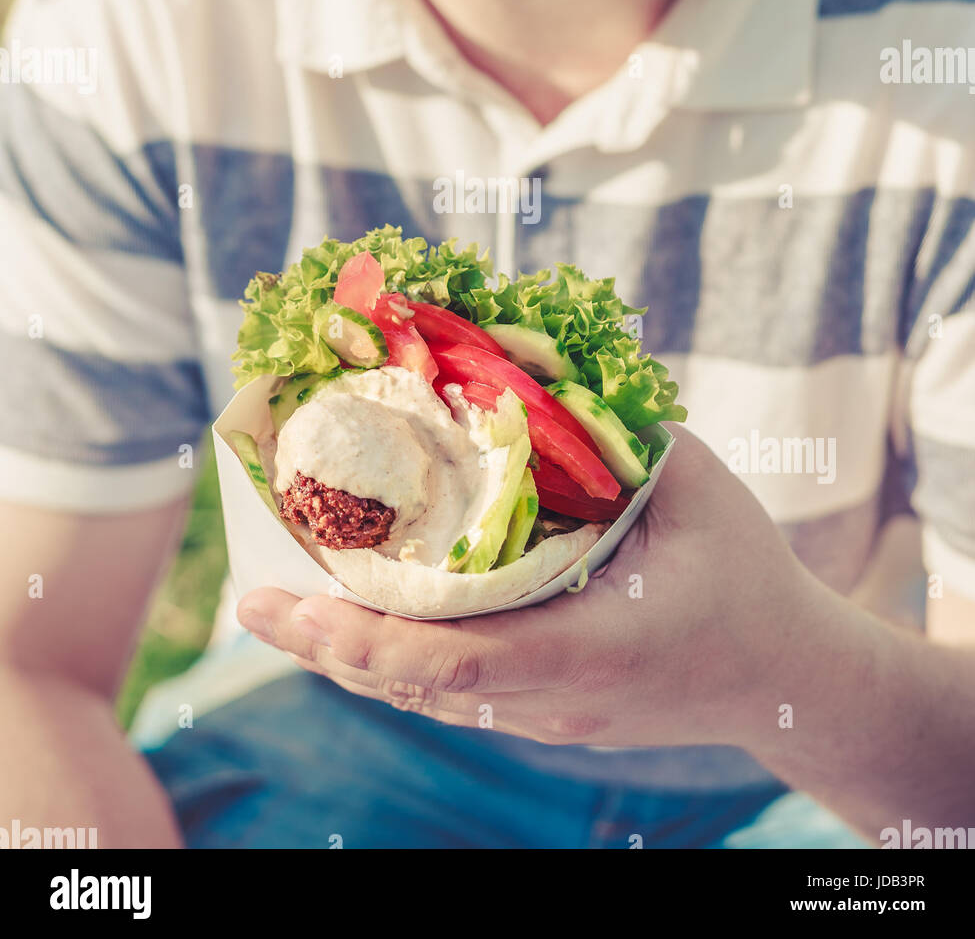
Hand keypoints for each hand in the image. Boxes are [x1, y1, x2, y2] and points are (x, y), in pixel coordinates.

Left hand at [237, 425, 823, 748]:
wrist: (786, 677)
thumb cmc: (746, 576)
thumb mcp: (698, 487)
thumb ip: (620, 433)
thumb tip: (534, 363)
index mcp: (591, 646)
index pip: (459, 659)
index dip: (367, 638)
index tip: (290, 603)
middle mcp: (554, 698)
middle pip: (418, 687)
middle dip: (327, 645)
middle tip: (250, 598)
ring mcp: (545, 717)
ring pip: (426, 696)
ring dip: (347, 654)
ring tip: (275, 603)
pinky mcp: (543, 712)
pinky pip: (451, 690)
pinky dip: (390, 657)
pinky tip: (346, 618)